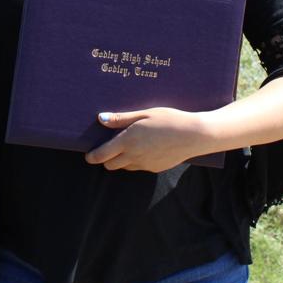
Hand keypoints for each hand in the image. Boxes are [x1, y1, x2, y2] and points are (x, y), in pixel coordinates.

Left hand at [83, 108, 210, 172]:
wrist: (194, 135)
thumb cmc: (168, 119)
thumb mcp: (144, 114)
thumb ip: (121, 119)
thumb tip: (101, 119)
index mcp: (128, 141)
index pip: (102, 155)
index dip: (93, 157)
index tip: (88, 155)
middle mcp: (134, 156)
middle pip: (110, 165)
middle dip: (105, 159)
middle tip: (106, 148)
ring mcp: (145, 164)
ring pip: (124, 167)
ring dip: (120, 160)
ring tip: (126, 146)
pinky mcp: (155, 168)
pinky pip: (138, 167)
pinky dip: (135, 161)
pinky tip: (143, 148)